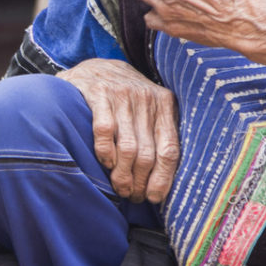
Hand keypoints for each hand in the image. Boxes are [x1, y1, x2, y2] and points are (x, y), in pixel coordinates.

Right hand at [57, 58, 179, 202]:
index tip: (154, 198)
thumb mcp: (149, 109)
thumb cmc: (126, 98)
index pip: (169, 150)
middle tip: (132, 196)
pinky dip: (106, 152)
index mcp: (165, 103)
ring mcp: (122, 94)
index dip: (162, 179)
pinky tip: (105, 163)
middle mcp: (146, 98)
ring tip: (119, 188)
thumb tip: (164, 180)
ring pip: (128, 147)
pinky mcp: (99, 93)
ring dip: (122, 175)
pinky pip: (105, 131)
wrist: (95, 67)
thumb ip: (158, 134)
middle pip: (147, 154)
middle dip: (139, 182)